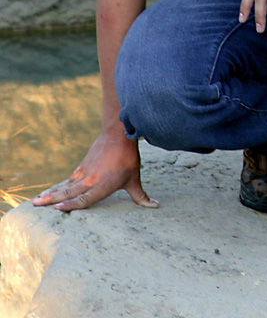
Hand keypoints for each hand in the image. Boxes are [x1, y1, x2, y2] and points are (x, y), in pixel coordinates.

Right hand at [32, 130, 157, 212]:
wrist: (118, 133)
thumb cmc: (128, 158)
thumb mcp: (134, 178)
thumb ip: (140, 195)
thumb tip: (154, 206)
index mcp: (102, 186)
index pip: (84, 199)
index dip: (71, 205)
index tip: (57, 209)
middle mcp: (90, 180)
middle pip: (68, 193)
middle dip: (52, 200)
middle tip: (35, 204)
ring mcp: (85, 171)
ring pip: (67, 185)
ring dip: (53, 192)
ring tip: (38, 199)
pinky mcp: (84, 163)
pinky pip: (72, 177)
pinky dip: (64, 183)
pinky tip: (58, 188)